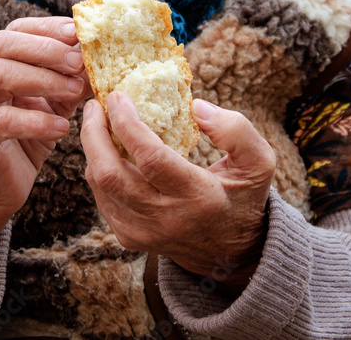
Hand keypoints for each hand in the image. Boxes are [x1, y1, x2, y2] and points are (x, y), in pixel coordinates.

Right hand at [0, 16, 90, 220]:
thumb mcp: (52, 104)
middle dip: (44, 49)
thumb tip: (100, 59)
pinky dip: (36, 121)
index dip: (45, 28)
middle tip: (78, 62)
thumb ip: (68, 81)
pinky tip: (62, 128)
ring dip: (42, 79)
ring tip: (75, 91)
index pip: (13, 30)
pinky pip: (2, 120)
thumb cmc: (26, 140)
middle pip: (1, 45)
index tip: (77, 33)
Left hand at [80, 93, 275, 290]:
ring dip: (92, 149)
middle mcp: (165, 219)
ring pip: (100, 186)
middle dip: (94, 134)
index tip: (118, 96)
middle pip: (111, 175)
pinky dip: (98, 167)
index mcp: (198, 198)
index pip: (151, 159)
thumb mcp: (258, 163)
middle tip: (94, 105)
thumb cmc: (241, 197)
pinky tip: (105, 147)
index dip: (128, 125)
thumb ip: (236, 131)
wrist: (230, 253)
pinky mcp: (128, 236)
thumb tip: (195, 107)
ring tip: (98, 120)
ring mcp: (142, 232)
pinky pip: (102, 197)